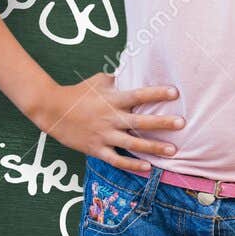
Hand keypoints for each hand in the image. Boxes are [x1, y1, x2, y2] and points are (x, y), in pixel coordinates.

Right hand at [31, 72, 182, 173]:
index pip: (139, 95)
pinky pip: (116, 159)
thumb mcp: (99, 80)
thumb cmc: (79, 92)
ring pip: (132, 144)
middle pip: (140, 122)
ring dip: (153, 148)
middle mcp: (110, 118)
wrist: (51, 110)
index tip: (175, 92)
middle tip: (182, 123)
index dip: (157, 94)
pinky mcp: (96, 149)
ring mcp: (103, 135)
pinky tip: (148, 168)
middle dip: (162, 123)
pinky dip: (132, 165)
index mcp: (113, 99)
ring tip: (173, 151)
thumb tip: (136, 67)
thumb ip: (119, 77)